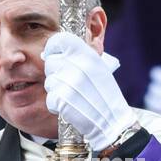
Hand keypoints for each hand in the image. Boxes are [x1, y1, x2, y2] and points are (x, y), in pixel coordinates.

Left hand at [42, 31, 135, 152]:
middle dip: (55, 73)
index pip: (60, 39)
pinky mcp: (62, 99)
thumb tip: (48, 54)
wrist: (112, 121)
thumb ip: (77, 58)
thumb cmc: (105, 95)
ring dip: (56, 90)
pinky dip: (56, 105)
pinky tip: (70, 107)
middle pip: (50, 62)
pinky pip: (50, 99)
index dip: (53, 47)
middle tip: (70, 83)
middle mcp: (77, 65)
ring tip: (74, 96)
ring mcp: (68, 82)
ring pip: (49, 81)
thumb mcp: (97, 67)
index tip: (53, 55)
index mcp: (87, 54)